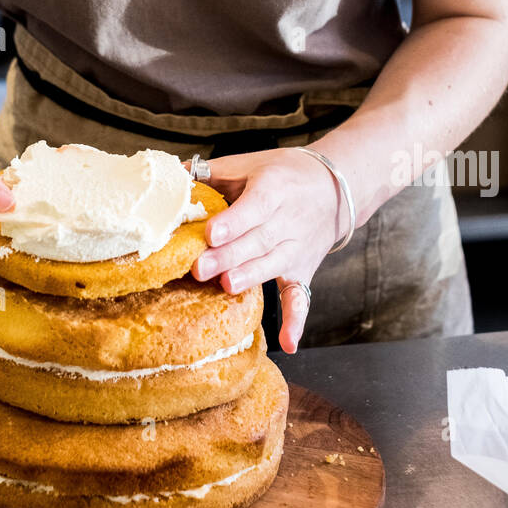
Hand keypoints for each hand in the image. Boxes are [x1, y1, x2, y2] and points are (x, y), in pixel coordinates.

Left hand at [182, 148, 342, 352]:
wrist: (335, 188)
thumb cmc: (283, 174)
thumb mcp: (249, 164)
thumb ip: (212, 173)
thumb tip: (172, 176)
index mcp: (273, 189)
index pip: (253, 207)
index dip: (233, 222)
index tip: (210, 234)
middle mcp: (289, 221)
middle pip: (258, 241)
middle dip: (228, 256)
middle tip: (200, 269)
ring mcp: (296, 250)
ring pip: (272, 265)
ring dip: (250, 278)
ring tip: (227, 287)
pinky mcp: (303, 271)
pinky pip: (301, 297)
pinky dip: (296, 320)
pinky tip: (288, 343)